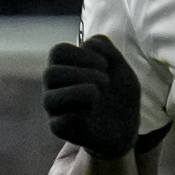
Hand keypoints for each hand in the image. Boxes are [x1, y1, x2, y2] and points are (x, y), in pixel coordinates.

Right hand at [42, 36, 141, 159]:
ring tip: (98, 95)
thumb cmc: (119, 96)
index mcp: (67, 68)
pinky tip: (91, 112)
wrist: (126, 128)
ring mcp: (56, 110)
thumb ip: (107, 50)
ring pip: (49, 99)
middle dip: (80, 74)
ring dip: (78, 93)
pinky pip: (57, 123)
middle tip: (106, 82)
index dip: (81, 54)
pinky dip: (77, 115)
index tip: (105, 65)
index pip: (58, 52)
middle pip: (50, 73)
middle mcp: (56, 87)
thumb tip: (85, 44)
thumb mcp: (121, 69)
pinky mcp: (60, 130)